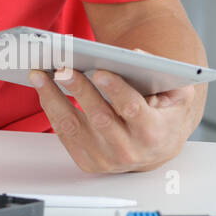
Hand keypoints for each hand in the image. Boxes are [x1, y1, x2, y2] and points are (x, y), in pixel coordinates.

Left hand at [28, 62, 198, 172]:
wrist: (157, 149)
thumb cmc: (164, 114)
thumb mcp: (175, 92)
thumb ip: (163, 72)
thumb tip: (135, 54)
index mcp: (153, 132)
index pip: (133, 110)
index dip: (116, 90)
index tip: (99, 71)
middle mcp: (129, 151)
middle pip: (99, 117)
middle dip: (79, 90)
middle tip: (62, 68)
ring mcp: (106, 159)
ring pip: (73, 126)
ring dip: (53, 98)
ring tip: (39, 75)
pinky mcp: (87, 162)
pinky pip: (63, 133)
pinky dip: (50, 109)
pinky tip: (42, 89)